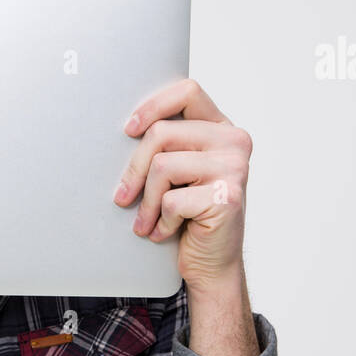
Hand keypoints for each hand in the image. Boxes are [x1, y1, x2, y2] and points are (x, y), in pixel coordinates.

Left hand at [113, 78, 251, 296]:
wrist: (211, 263)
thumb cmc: (188, 216)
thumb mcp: (177, 172)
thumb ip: (166, 145)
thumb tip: (121, 129)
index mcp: (222, 128)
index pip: (188, 91)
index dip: (153, 106)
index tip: (129, 130)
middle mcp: (234, 142)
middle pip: (162, 133)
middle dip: (134, 169)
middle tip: (123, 197)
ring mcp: (234, 168)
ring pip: (162, 166)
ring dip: (146, 201)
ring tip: (145, 221)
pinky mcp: (226, 196)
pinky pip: (171, 200)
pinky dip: (160, 222)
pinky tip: (165, 233)